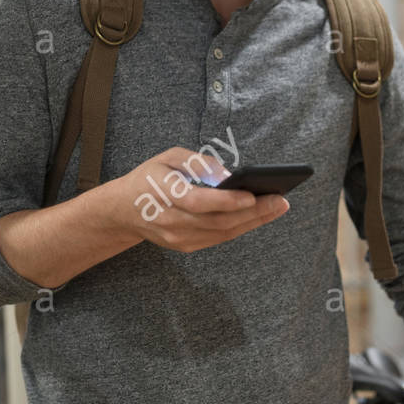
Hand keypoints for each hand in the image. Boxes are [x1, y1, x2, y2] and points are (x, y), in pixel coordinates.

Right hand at [113, 146, 289, 252]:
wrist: (123, 210)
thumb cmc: (149, 178)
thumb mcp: (167, 157)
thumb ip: (196, 162)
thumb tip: (228, 175)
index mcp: (163, 194)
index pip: (198, 202)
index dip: (226, 201)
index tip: (252, 194)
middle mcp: (170, 221)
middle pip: (217, 221)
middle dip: (253, 212)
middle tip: (280, 200)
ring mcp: (177, 238)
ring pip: (222, 233)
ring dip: (253, 222)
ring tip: (277, 207)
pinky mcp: (184, 246)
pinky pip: (218, 238)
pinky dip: (241, 228)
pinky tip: (259, 216)